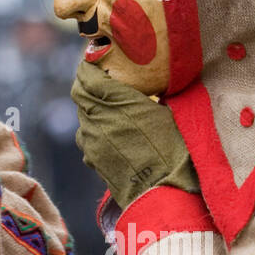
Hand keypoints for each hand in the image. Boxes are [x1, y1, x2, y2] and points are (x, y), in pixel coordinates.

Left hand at [71, 60, 197, 209]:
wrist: (163, 192)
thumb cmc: (174, 150)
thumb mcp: (166, 113)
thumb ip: (143, 98)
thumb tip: (139, 88)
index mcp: (117, 101)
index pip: (88, 76)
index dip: (88, 68)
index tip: (94, 63)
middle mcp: (97, 117)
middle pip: (80, 94)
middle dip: (87, 85)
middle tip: (98, 81)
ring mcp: (90, 139)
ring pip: (82, 116)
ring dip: (90, 109)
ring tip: (108, 110)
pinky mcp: (90, 157)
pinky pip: (86, 136)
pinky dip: (93, 130)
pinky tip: (110, 134)